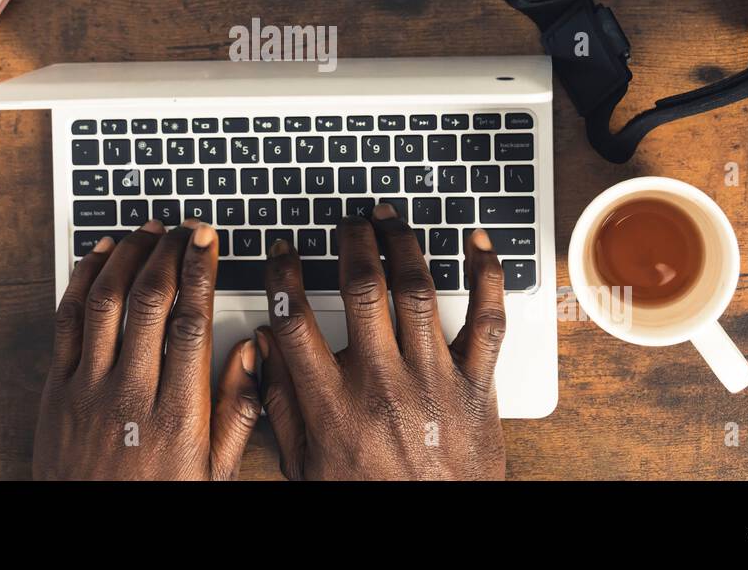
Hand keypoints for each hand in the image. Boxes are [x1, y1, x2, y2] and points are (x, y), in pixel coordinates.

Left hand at [32, 220, 259, 479]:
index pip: (190, 322)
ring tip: (146, 231)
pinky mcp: (55, 391)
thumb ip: (238, 409)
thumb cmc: (158, 500)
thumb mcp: (215, 472)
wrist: (92, 537)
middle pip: (148, 302)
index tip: (207, 239)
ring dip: (126, 256)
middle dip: (167, 253)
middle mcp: (129, 396)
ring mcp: (87, 390)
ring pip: (104, 302)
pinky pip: (65, 322)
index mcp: (176, 415)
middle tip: (182, 228)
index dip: (199, 271)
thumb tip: (255, 349)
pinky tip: (100, 255)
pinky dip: (82, 280)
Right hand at [258, 205, 506, 479]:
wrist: (436, 528)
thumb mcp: (306, 466)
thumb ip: (279, 405)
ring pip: (416, 291)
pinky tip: (476, 242)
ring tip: (389, 218)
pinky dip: (486, 276)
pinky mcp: (477, 385)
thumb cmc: (369, 497)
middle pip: (361, 290)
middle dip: (351, 243)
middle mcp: (382, 383)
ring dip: (401, 243)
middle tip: (347, 221)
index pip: (297, 321)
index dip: (283, 276)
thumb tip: (261, 348)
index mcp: (333, 404)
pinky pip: (486, 321)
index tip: (283, 251)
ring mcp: (433, 380)